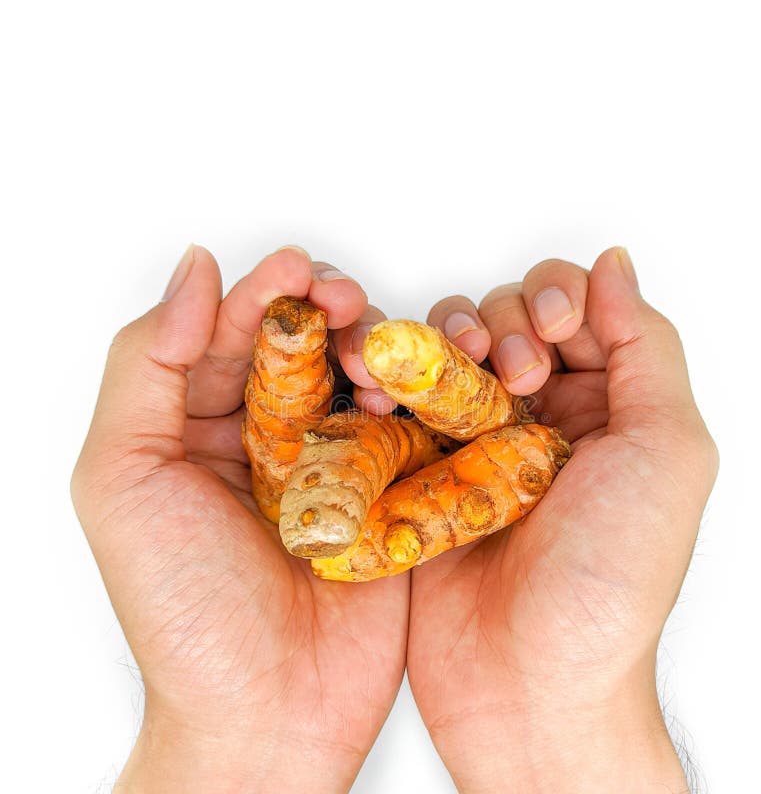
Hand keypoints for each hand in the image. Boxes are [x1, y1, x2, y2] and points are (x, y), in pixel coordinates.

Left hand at [72, 245, 403, 792]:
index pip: (229, 331)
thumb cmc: (185, 609)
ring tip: (376, 367)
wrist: (269, 714)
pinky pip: (407, 425)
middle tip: (347, 306)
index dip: (261, 292)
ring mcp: (333, 461)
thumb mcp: (122, 480)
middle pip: (302, 342)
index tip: (296, 270)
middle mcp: (267, 434)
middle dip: (327, 310)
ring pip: (358, 374)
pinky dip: (415, 398)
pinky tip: (412, 397)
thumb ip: (145, 367)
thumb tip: (193, 271)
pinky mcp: (389, 490)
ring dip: (373, 351)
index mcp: (197, 423)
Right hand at [407, 248, 718, 791]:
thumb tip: (616, 265)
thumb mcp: (667, 453)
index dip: (556, 301)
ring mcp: (473, 444)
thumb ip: (645, 348)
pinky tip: (390, 385)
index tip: (552, 336)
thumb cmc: (608, 582)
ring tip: (451, 376)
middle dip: (502, 322)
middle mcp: (539, 419)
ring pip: (446, 352)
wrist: (529, 685)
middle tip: (511, 374)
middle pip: (505, 320)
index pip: (575, 311)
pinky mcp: (419, 470)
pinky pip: (399, 401)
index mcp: (605, 409)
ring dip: (443, 339)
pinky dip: (392, 377)